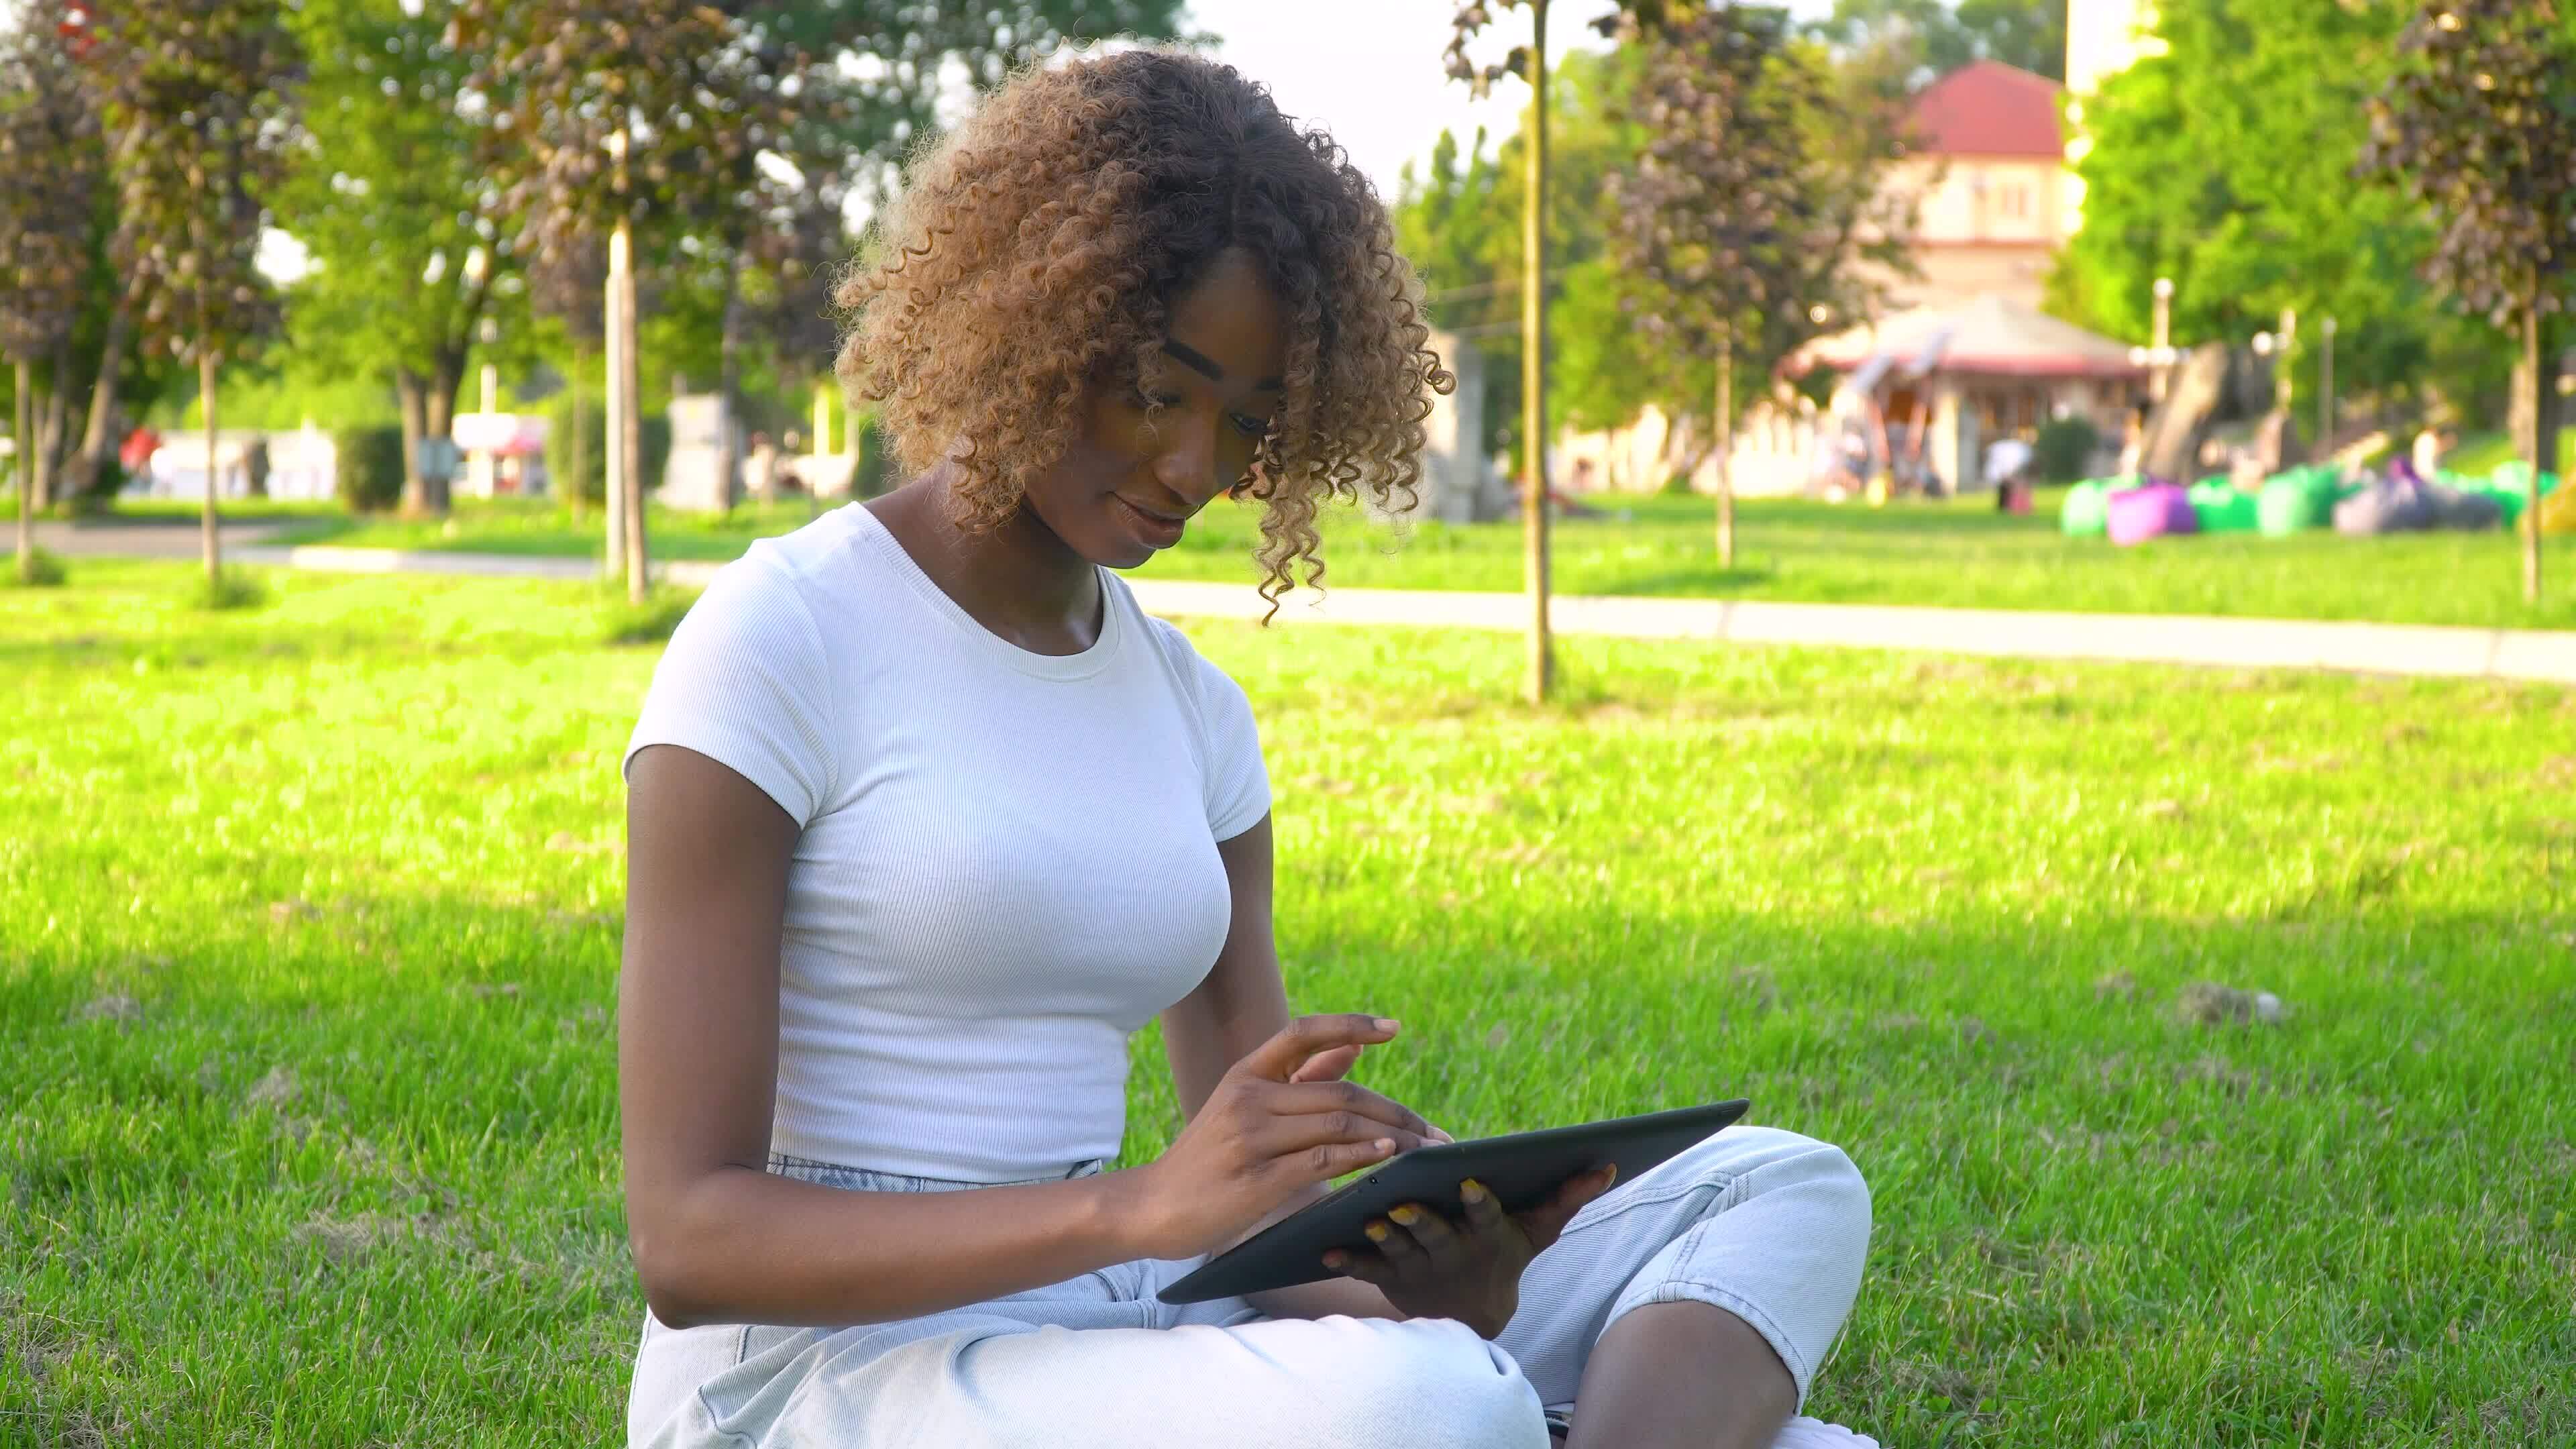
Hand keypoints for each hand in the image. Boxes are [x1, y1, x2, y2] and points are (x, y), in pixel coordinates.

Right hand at [1125, 1014, 1438, 1260]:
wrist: (1153, 1207)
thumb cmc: (1208, 1160)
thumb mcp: (1245, 1108)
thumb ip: (1300, 1079)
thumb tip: (1354, 1050)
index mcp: (1246, 1074)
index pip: (1302, 1033)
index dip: (1350, 1024)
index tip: (1395, 1028)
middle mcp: (1248, 1097)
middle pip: (1339, 1093)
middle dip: (1396, 1112)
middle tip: (1433, 1131)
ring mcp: (1250, 1137)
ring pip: (1338, 1125)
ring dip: (1391, 1137)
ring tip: (1424, 1149)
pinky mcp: (1256, 1179)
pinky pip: (1323, 1159)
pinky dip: (1361, 1156)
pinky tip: (1387, 1156)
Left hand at [1320, 1165, 1618, 1339]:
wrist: (1469, 1314)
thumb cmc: (1506, 1256)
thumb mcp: (1538, 1232)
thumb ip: (1567, 1197)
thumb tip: (1605, 1162)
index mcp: (1488, 1235)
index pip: (1485, 1216)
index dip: (1479, 1202)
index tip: (1471, 1182)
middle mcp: (1453, 1253)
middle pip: (1436, 1236)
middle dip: (1421, 1223)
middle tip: (1403, 1207)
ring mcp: (1419, 1268)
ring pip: (1399, 1251)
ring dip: (1383, 1239)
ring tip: (1368, 1221)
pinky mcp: (1390, 1278)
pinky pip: (1366, 1271)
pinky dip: (1348, 1262)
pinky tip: (1325, 1252)